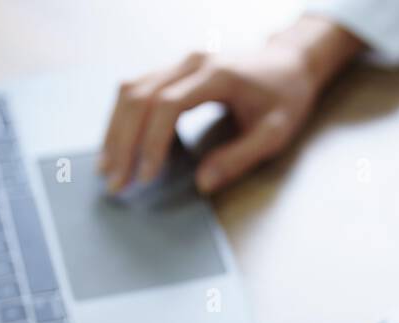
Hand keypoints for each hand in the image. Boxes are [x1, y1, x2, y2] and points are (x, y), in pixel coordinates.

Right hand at [100, 15, 361, 194]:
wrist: (291, 62)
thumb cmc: (286, 97)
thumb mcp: (274, 133)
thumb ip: (239, 158)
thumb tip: (202, 184)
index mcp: (216, 74)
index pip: (168, 105)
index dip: (151, 142)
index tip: (145, 178)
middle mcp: (191, 61)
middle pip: (139, 97)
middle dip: (123, 143)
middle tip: (116, 183)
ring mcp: (180, 62)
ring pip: (131, 90)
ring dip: (115, 130)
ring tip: (107, 169)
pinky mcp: (174, 69)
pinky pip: (138, 89)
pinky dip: (123, 119)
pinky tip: (118, 146)